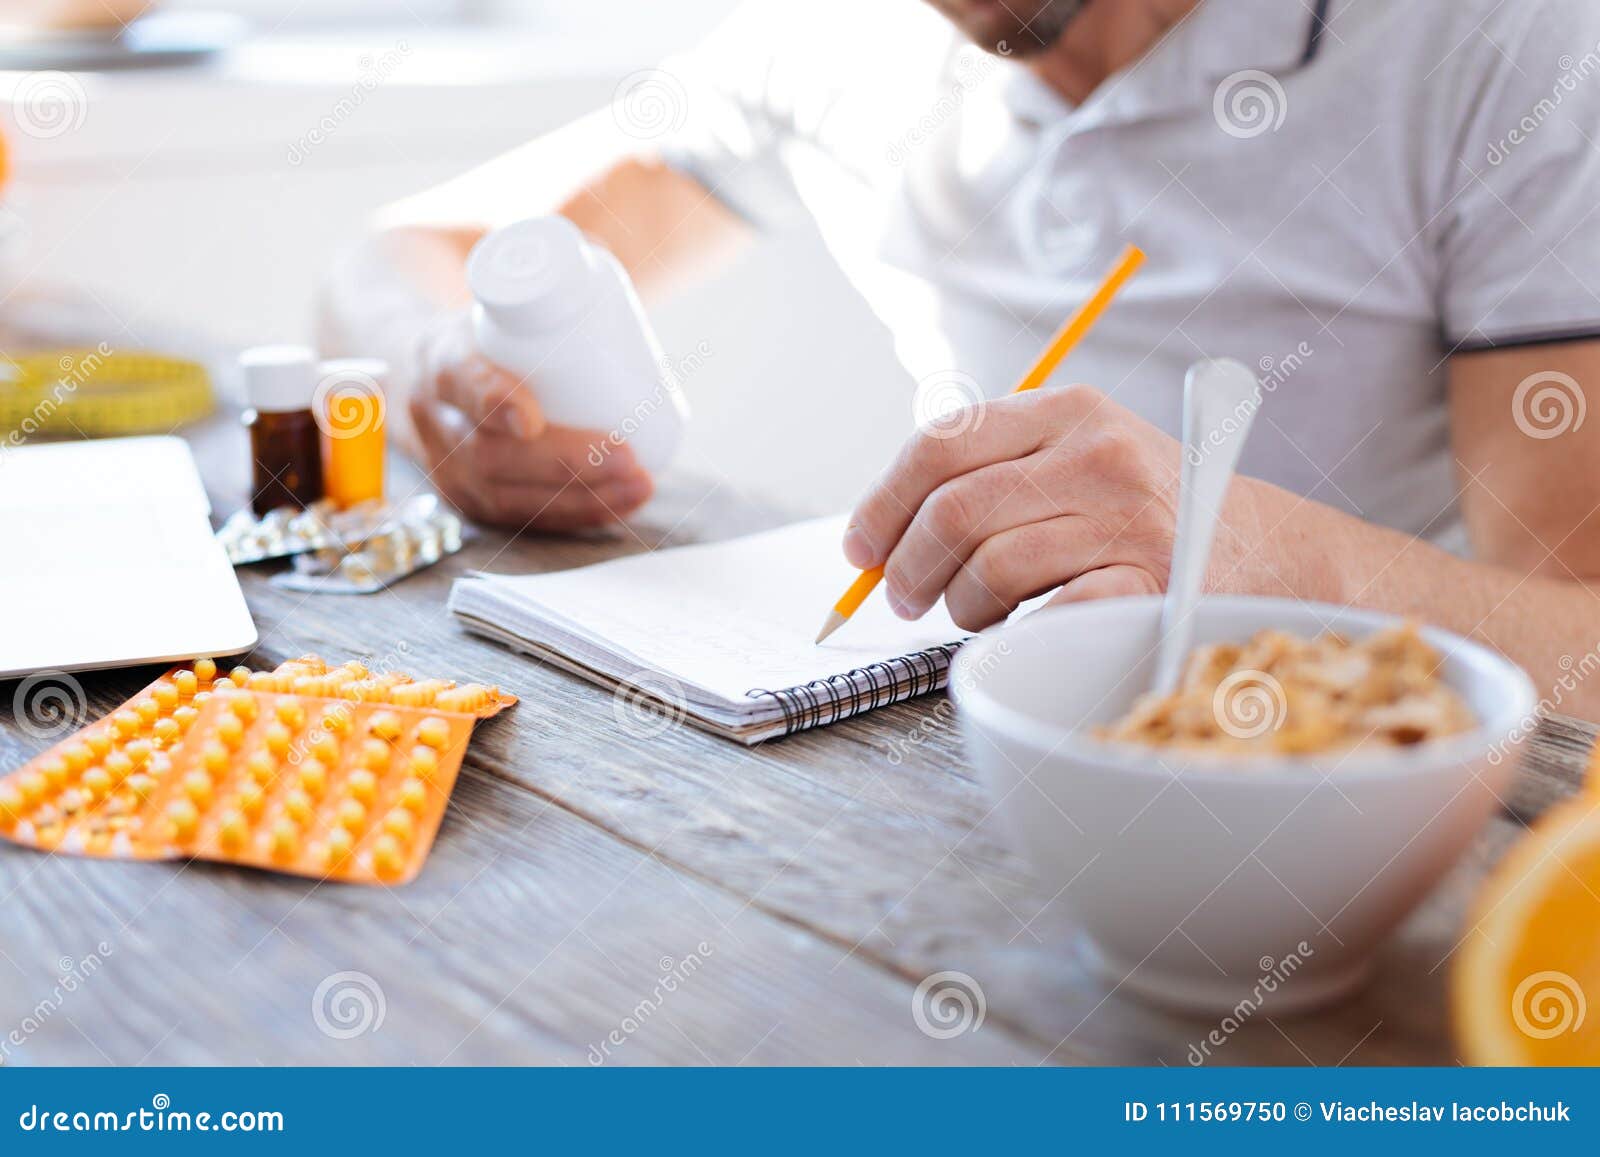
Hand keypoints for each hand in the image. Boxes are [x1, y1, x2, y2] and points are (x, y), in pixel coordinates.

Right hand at [405, 313, 653, 530]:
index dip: (494, 402)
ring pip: (510, 498)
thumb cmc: (487, 342)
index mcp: (443, 363)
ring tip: (639, 484)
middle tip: (629, 457)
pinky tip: (620, 505)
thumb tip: (632, 320)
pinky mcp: (472, 503)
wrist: (429, 380)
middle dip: (567, 463)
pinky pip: (524, 519)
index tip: (532, 421)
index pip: (462, 382)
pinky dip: (577, 514)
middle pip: (492, 456)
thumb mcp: (501, 313)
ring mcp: (450, 471)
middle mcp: (437, 422)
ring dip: (584, 498)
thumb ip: (547, 308)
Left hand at [843, 385, 1227, 630]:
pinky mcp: (1153, 585)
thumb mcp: (1080, 457)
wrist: (1274, 553)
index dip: (883, 502)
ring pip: (989, 567)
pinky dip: (1019, 632)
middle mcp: (1098, 456)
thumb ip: (992, 474)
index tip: (861, 548)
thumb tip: (879, 535)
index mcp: (1068, 411)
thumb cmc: (1149, 513)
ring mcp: (1129, 520)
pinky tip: (1026, 628)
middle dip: (908, 567)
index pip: (941, 445)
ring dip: (961, 606)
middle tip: (905, 599)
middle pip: (953, 510)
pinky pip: (1048, 614)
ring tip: (975, 612)